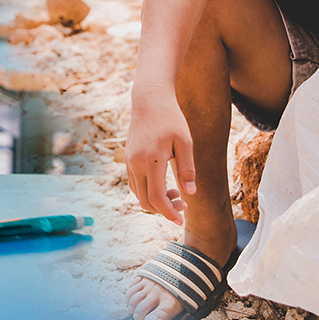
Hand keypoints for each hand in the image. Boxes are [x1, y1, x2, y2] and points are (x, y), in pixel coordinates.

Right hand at [126, 84, 194, 224]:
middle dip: (164, 209)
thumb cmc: (171, 119)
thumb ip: (187, 168)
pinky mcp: (128, 158)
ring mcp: (129, 161)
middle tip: (183, 205)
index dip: (169, 213)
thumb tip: (190, 193)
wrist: (149, 100)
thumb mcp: (185, 142)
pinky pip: (135, 183)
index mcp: (151, 160)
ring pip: (138, 194)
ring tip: (175, 192)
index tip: (181, 219)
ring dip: (155, 201)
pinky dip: (147, 191)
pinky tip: (162, 185)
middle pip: (145, 201)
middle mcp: (135, 163)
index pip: (156, 198)